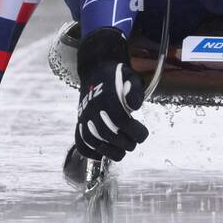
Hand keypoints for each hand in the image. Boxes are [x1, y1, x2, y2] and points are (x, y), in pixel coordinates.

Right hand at [74, 27, 148, 161]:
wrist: (97, 70)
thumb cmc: (118, 77)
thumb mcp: (131, 77)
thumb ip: (135, 91)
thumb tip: (134, 106)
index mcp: (107, 97)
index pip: (121, 121)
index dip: (135, 132)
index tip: (143, 134)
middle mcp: (93, 108)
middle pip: (108, 134)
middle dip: (126, 143)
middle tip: (134, 142)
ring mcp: (84, 116)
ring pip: (94, 141)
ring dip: (110, 151)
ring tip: (122, 151)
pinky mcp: (80, 122)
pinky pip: (80, 141)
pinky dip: (90, 151)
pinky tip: (102, 153)